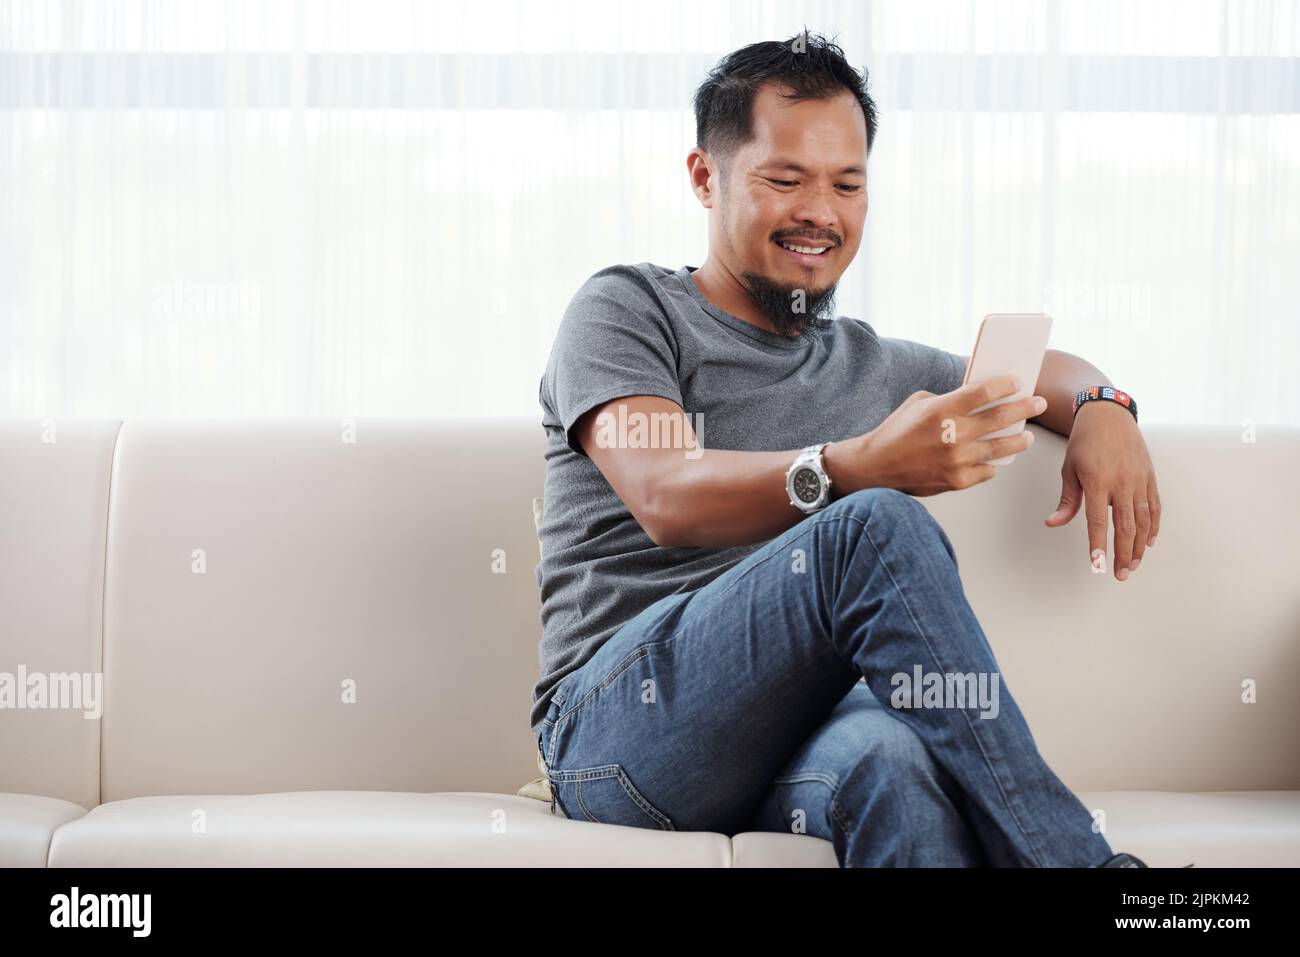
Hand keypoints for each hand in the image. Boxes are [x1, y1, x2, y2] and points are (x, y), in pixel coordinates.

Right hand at [839, 375, 1040, 496]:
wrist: (875, 467)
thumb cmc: (896, 431)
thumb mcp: (919, 403)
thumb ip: (949, 399)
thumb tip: (979, 398)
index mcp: (942, 409)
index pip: (985, 391)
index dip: (1006, 385)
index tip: (1018, 382)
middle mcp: (953, 435)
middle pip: (1001, 418)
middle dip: (1025, 408)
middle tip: (1038, 403)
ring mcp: (957, 460)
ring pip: (1001, 448)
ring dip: (1018, 440)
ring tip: (1026, 436)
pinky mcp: (957, 481)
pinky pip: (987, 471)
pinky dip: (993, 464)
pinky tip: (997, 458)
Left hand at [1043, 400, 1161, 580]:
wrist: (1108, 415)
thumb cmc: (1084, 441)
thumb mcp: (1068, 469)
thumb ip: (1066, 500)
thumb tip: (1053, 523)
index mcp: (1097, 480)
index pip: (1098, 520)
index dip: (1098, 545)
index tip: (1098, 564)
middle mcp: (1122, 481)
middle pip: (1125, 525)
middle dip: (1123, 553)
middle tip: (1121, 574)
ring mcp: (1139, 479)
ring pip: (1143, 519)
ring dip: (1140, 545)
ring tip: (1134, 564)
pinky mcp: (1150, 476)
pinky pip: (1155, 506)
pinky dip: (1153, 525)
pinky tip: (1149, 541)